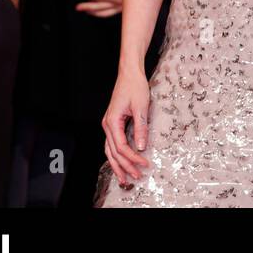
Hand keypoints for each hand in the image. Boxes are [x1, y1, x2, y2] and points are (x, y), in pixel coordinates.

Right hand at [102, 69, 151, 183]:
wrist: (129, 73)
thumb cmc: (134, 86)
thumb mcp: (141, 107)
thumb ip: (140, 128)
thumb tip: (141, 147)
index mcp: (112, 122)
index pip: (121, 147)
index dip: (133, 158)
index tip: (144, 164)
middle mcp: (107, 125)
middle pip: (113, 153)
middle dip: (125, 167)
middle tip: (136, 177)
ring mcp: (109, 125)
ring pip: (110, 151)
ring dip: (118, 165)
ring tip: (125, 178)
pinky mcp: (113, 123)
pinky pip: (112, 144)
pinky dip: (117, 156)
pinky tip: (122, 163)